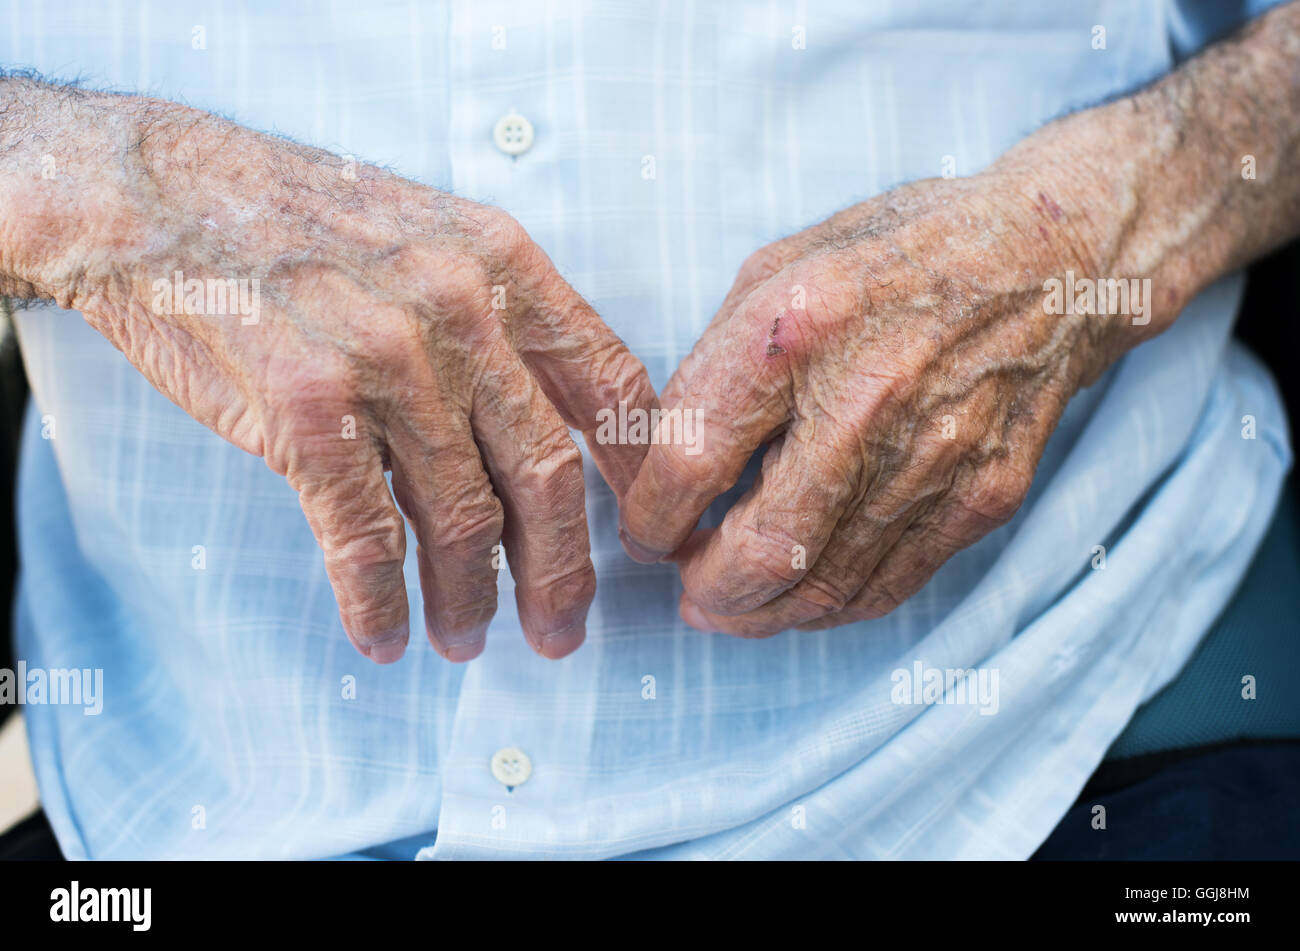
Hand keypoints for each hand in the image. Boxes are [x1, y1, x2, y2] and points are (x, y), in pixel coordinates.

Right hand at [0, 84, 655, 661]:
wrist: (156, 195)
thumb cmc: (295, 223)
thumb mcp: (427, 236)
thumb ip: (494, 319)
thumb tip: (536, 431)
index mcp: (503, 264)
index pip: (610, 385)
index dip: (634, 473)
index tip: (635, 533)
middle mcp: (460, 309)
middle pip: (548, 474)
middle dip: (563, 572)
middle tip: (561, 631)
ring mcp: (387, 358)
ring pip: (462, 517)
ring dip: (469, 599)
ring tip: (467, 639)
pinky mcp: (309, 406)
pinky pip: (366, 537)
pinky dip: (379, 603)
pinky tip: (382, 638)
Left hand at [619, 170, 1131, 635]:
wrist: (1052, 265)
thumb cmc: (900, 256)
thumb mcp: (779, 268)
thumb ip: (715, 366)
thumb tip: (662, 463)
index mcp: (799, 328)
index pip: (691, 458)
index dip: (651, 516)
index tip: (646, 531)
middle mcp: (869, 398)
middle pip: (760, 550)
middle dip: (705, 590)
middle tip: (685, 590)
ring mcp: (935, 455)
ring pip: (824, 588)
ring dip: (762, 613)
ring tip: (732, 607)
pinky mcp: (982, 496)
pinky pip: (890, 586)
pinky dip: (831, 606)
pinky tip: (801, 596)